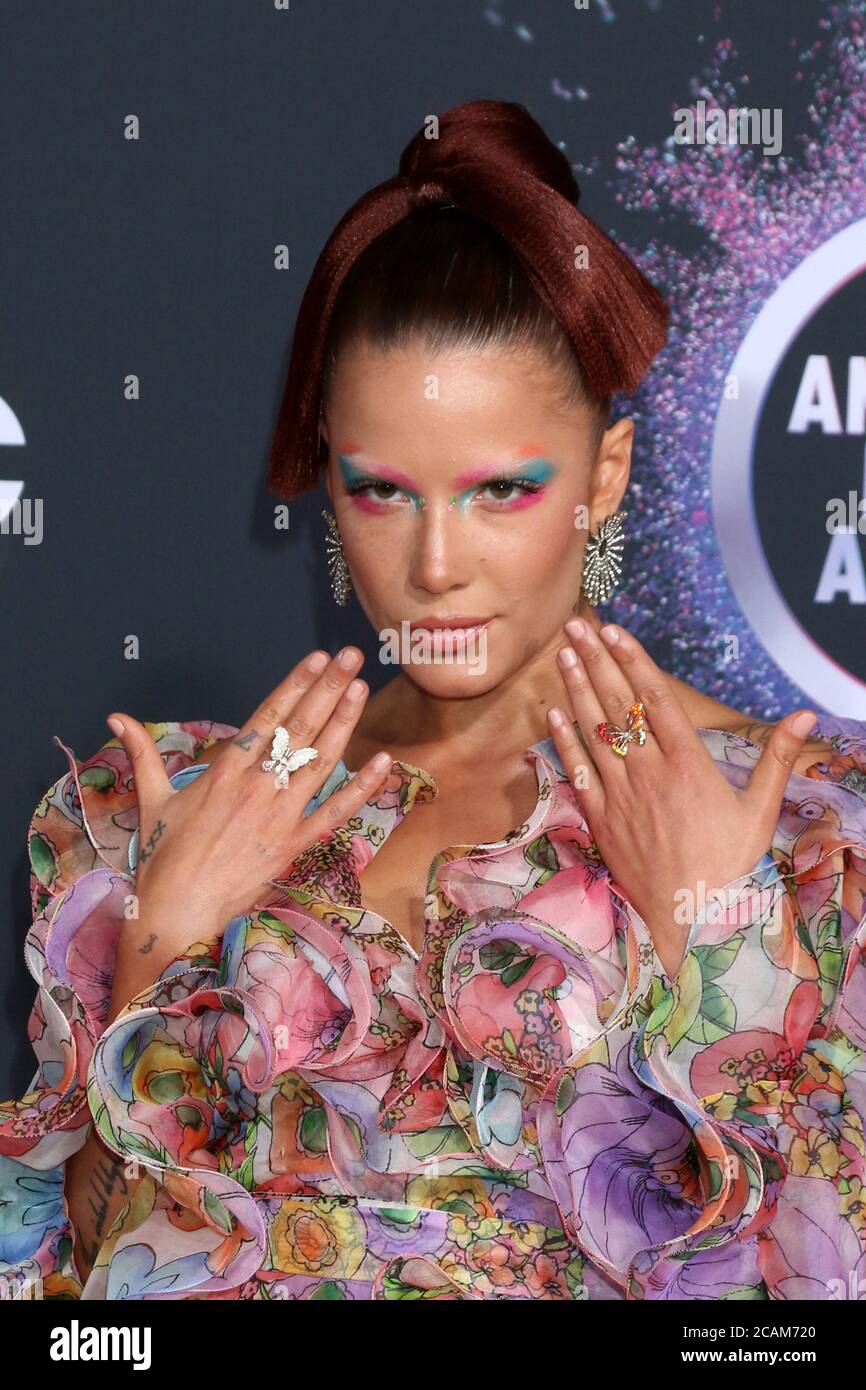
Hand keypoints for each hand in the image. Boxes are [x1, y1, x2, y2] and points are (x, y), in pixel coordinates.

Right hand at [105, 646, 391, 959]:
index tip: (316, 659)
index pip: (268, 717)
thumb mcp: (153, 798)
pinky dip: (360, 788)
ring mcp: (280, 815)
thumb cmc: (165, 855)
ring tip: (360, 688)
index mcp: (226, 770)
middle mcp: (257, 786)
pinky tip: (381, 762)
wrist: (179, 909)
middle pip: (299, 729)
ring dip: (342, 724)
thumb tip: (116, 718)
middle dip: (327, 689)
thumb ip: (143, 753)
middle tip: (351, 657)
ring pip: (319, 761)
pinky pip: (334, 812)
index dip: (294, 685)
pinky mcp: (295, 844)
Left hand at [545, 618, 816, 978]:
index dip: (633, 660)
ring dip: (576, 690)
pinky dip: (563, 741)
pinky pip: (578, 773)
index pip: (654, 699)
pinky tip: (552, 713)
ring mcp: (621, 796)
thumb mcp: (761, 810)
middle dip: (596, 661)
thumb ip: (777, 758)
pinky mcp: (602, 820)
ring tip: (564, 654)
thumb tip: (804, 716)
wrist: (695, 920)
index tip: (614, 631)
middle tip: (577, 626)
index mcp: (689, 765)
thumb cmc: (733, 864)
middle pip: (617, 706)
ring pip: (593, 732)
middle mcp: (650, 773)